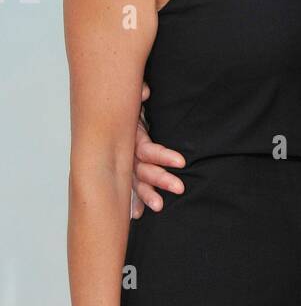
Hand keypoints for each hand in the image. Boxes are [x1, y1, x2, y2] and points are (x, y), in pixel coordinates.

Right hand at [131, 80, 185, 218]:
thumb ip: (138, 92)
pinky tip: (137, 214)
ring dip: (146, 193)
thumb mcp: (134, 95)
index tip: (181, 162)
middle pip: (141, 168)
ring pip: (135, 179)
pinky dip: (134, 198)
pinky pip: (130, 183)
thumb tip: (145, 91)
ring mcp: (124, 159)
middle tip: (180, 188)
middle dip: (159, 179)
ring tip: (159, 207)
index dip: (162, 156)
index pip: (146, 149)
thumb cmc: (129, 100)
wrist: (113, 105)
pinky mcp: (127, 164)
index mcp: (131, 134)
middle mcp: (125, 149)